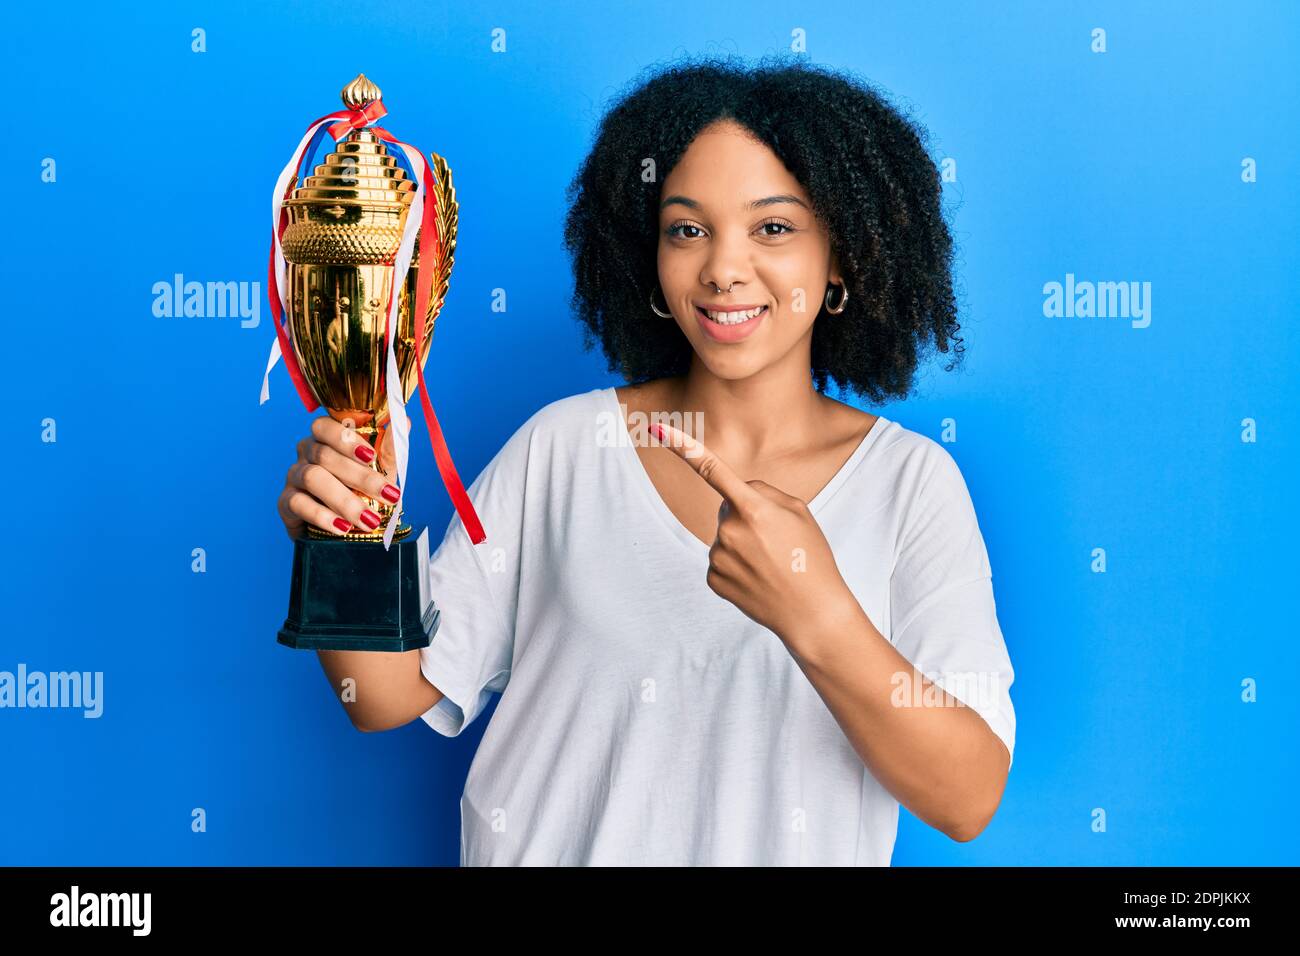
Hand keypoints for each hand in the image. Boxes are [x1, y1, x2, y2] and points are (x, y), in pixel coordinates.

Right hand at [277, 416, 401, 539]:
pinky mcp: (285, 502)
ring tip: (369, 520)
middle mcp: (306, 452)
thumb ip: (388, 451)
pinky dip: (322, 516)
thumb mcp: (380, 472)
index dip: (346, 440)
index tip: (372, 457)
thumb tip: (404, 422)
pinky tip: (342, 528)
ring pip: (313, 478)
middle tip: (388, 496)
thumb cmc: (361, 490)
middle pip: (325, 455)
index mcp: (326, 438)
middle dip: (360, 477)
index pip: (326, 426)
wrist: (343, 527)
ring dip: (344, 500)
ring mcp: (294, 476)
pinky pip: (298, 503)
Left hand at [650, 421, 855, 640]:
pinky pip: (721, 560)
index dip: (683, 447)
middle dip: (748, 516)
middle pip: (729, 508)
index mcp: (753, 508)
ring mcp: (718, 557)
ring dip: (744, 544)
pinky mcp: (713, 579)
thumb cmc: (810, 557)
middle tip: (777, 542)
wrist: (812, 613)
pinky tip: (758, 578)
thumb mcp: (799, 512)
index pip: (712, 470)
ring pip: (725, 536)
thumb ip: (764, 493)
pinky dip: (737, 566)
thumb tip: (737, 493)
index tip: (657, 428)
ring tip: (772, 564)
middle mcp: (729, 530)